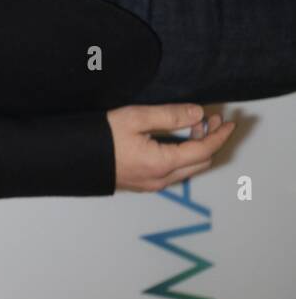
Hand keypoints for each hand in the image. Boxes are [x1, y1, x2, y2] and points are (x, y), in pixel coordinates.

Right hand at [108, 103, 234, 191]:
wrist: (70, 158)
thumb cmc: (99, 137)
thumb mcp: (134, 118)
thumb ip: (169, 115)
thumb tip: (197, 114)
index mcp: (162, 163)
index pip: (203, 150)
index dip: (219, 135)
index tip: (227, 121)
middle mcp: (161, 179)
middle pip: (200, 162)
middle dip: (210, 140)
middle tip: (208, 120)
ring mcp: (151, 184)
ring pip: (188, 169)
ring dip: (196, 148)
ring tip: (191, 126)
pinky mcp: (141, 184)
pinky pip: (173, 172)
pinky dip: (182, 156)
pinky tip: (173, 141)